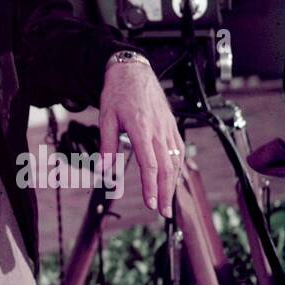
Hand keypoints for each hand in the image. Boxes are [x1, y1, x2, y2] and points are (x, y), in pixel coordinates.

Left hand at [99, 61, 184, 217]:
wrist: (134, 71)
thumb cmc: (118, 93)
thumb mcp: (106, 117)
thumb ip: (107, 145)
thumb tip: (105, 170)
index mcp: (141, 128)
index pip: (150, 164)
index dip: (151, 186)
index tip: (150, 203)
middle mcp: (158, 130)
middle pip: (166, 167)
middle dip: (165, 192)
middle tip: (163, 212)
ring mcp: (168, 128)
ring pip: (175, 160)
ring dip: (173, 183)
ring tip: (168, 202)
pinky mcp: (172, 126)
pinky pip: (179, 150)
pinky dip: (179, 167)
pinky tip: (175, 178)